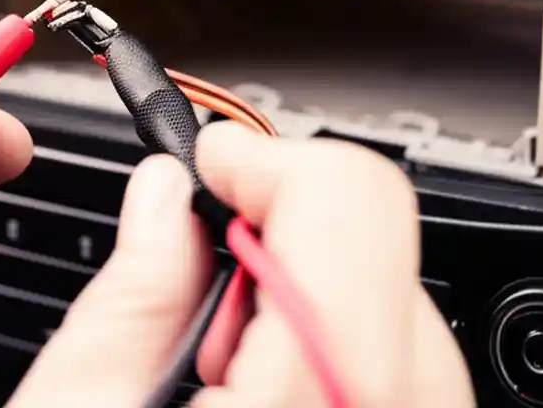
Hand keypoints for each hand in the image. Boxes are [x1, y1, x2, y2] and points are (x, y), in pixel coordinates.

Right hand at [7, 121, 472, 406]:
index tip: (208, 164)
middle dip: (280, 230)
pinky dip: (338, 349)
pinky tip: (266, 399)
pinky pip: (407, 364)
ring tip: (221, 374)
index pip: (348, 202)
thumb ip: (135, 287)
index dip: (263, 158)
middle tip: (194, 280)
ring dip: (307, 296)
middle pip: (381, 244)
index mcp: (322, 400)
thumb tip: (168, 194)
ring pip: (399, 303)